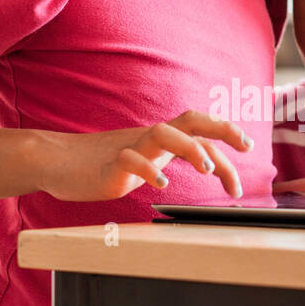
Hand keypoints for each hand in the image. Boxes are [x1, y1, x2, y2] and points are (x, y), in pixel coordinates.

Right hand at [34, 111, 251, 201]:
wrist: (57, 161)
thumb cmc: (103, 163)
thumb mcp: (145, 158)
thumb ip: (171, 156)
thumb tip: (207, 160)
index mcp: (160, 138)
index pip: (199, 130)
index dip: (226, 134)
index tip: (248, 147)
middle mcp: (149, 137)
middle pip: (190, 122)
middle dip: (221, 129)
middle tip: (246, 147)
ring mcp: (129, 148)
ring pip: (164, 134)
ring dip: (190, 149)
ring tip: (207, 169)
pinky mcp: (109, 165)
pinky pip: (131, 161)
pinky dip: (149, 170)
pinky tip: (162, 183)